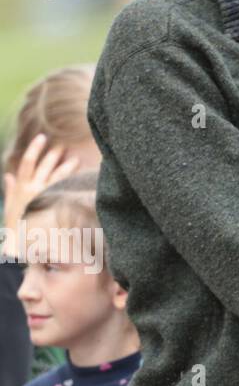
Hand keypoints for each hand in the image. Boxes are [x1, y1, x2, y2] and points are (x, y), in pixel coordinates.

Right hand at [3, 134, 80, 255]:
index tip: (42, 137)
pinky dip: (73, 184)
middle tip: (63, 146)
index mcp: (21, 189)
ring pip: (57, 177)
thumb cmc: (16, 228)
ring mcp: (45, 198)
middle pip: (45, 167)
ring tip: (75, 159)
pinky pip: (66, 193)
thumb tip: (9, 175)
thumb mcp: (10, 207)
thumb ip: (11, 190)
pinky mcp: (54, 208)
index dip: (34, 149)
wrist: (20, 248)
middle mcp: (33, 191)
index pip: (27, 163)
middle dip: (54, 155)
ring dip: (66, 167)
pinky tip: (82, 179)